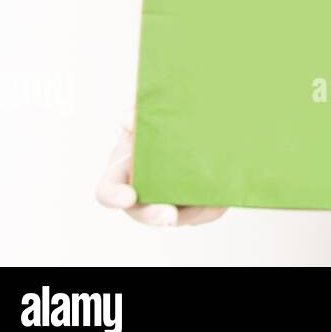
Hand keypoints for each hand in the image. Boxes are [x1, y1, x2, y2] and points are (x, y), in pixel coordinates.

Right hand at [94, 107, 226, 226]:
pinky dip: (212, 207)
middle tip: (169, 215)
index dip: (114, 196)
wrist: (186, 127)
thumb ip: (136, 115)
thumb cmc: (155, 123)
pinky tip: (221, 198)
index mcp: (122, 173)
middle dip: (154, 215)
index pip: (109, 190)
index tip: (127, 197)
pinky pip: (202, 212)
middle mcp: (141, 194)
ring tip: (209, 201)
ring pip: (178, 216)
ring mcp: (167, 202)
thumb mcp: (144, 115)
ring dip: (192, 212)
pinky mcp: (192, 205)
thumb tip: (130, 120)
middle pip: (142, 212)